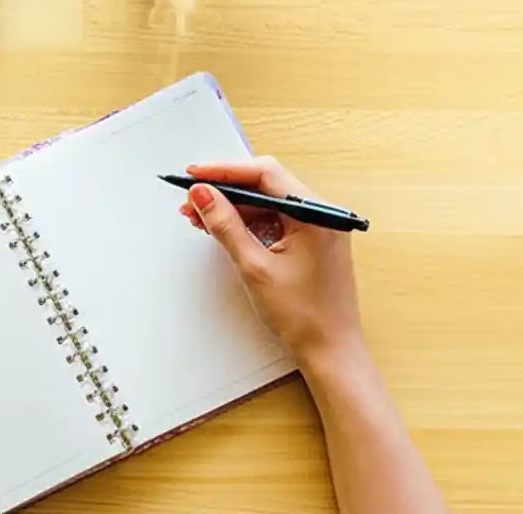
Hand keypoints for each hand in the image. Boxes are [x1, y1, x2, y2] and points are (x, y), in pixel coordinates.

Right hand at [177, 157, 362, 367]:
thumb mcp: (255, 267)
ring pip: (266, 202)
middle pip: (265, 184)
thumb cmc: (304, 316)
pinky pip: (273, 219)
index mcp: (316, 214)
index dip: (225, 170)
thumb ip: (226, 226)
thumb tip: (203, 195)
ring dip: (232, 207)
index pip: (265, 174)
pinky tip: (221, 228)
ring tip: (198, 216)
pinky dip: (246, 222)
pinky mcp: (309, 241)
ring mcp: (316, 227)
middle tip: (191, 198)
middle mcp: (320, 214)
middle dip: (224, 189)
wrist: (330, 352)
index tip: (194, 175)